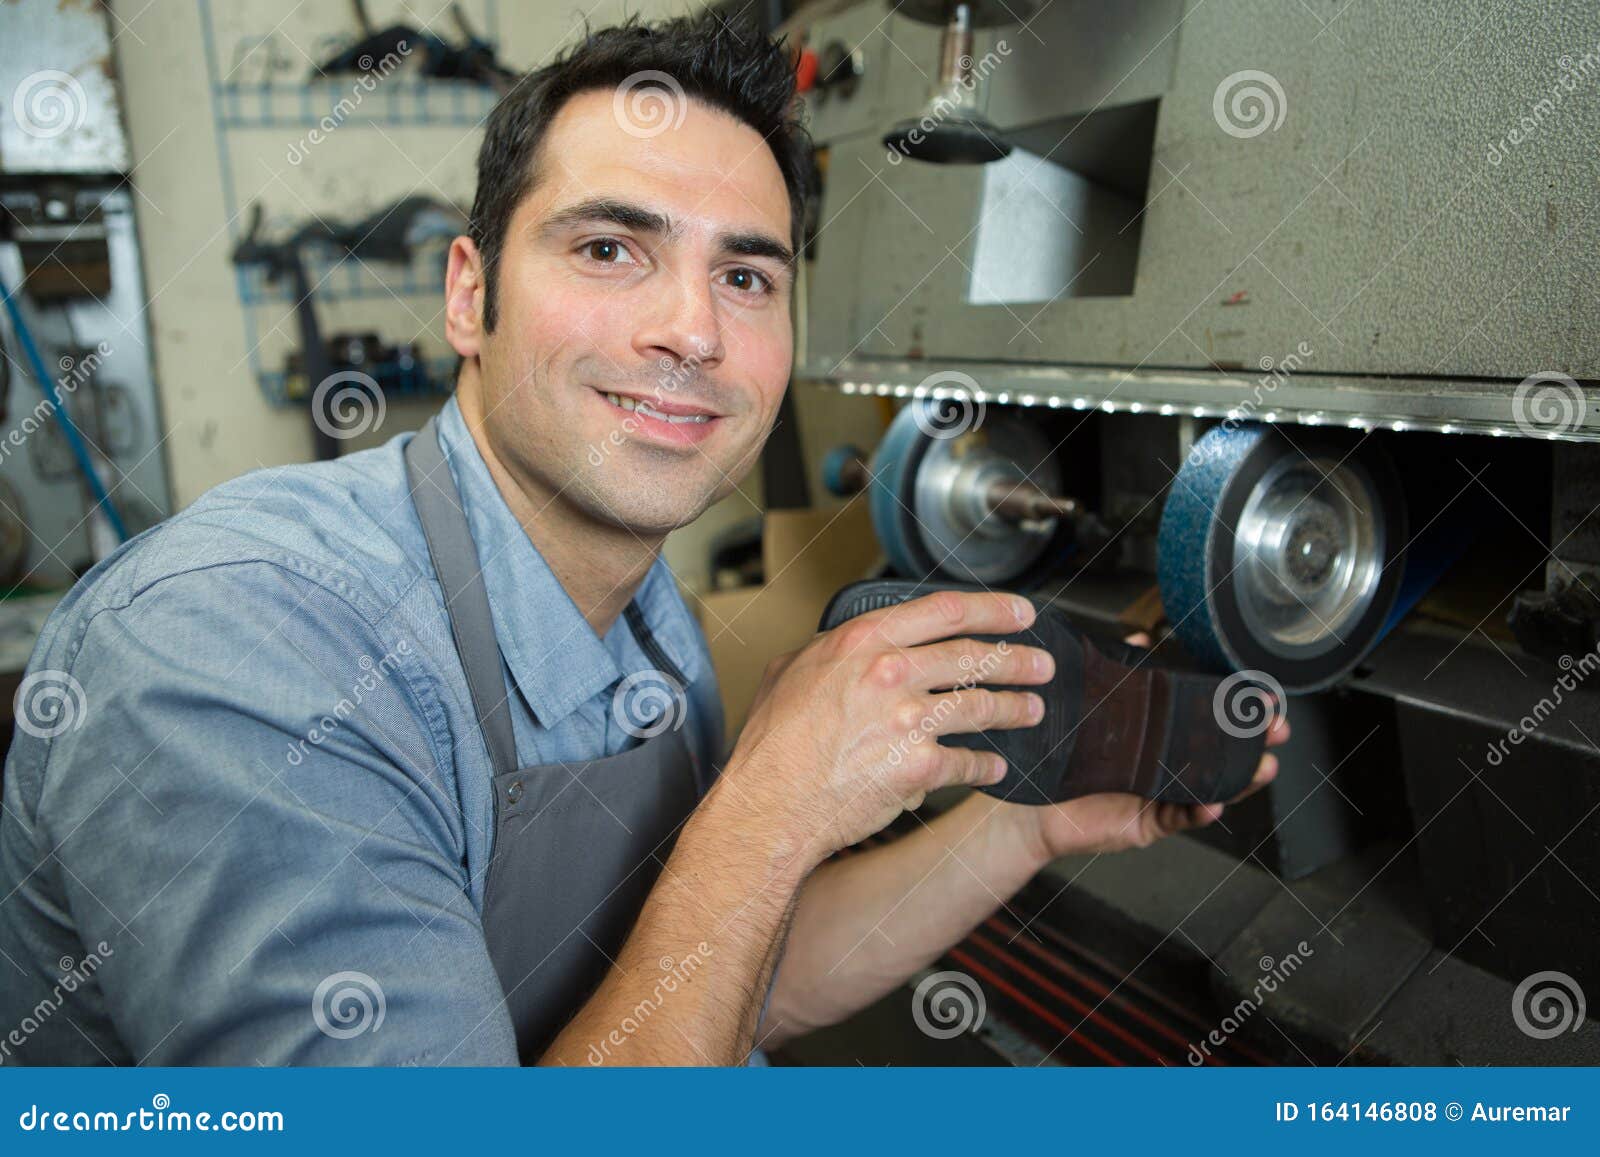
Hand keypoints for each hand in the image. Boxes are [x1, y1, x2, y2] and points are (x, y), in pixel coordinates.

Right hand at [712, 589, 1055, 872]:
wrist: (769, 805)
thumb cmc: (772, 746)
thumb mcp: (788, 672)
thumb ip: (827, 652)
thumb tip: (842, 646)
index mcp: (862, 642)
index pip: (945, 611)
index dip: (994, 609)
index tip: (1021, 613)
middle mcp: (890, 674)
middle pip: (974, 657)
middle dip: (1018, 660)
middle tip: (1041, 664)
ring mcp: (907, 721)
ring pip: (980, 706)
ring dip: (1015, 708)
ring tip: (1033, 710)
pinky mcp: (917, 769)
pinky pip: (967, 763)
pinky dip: (986, 767)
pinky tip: (996, 768)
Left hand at [1009, 632, 1288, 861]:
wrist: (1035, 802)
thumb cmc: (1068, 759)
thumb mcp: (1100, 712)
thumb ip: (1123, 675)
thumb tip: (1142, 637)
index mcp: (1160, 743)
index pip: (1208, 726)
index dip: (1239, 715)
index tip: (1266, 701)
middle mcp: (1166, 770)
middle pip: (1222, 758)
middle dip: (1254, 744)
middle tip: (1276, 730)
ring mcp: (1161, 798)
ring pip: (1212, 789)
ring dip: (1241, 780)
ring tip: (1261, 767)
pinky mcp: (1148, 823)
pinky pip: (1179, 818)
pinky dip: (1198, 811)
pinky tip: (1213, 802)